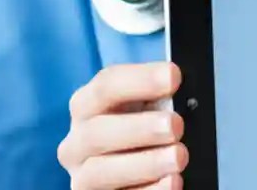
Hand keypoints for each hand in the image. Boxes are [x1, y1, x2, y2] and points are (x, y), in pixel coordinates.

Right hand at [57, 62, 188, 188]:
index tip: (173, 78)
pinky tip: (172, 182)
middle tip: (175, 126)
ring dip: (144, 163)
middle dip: (140, 128)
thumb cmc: (143, 133)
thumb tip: (175, 86)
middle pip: (97, 132)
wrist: (138, 172)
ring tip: (178, 157)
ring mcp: (82, 176)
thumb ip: (157, 98)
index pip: (106, 85)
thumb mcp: (146, 109)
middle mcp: (77, 142)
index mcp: (87, 106)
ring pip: (98, 172)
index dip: (141, 79)